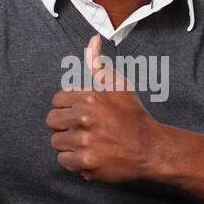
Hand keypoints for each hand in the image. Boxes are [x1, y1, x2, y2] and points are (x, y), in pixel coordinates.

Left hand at [47, 34, 164, 183]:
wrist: (151, 149)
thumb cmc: (133, 116)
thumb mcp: (119, 85)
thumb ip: (99, 64)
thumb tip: (92, 39)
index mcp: (89, 97)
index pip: (57, 100)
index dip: (69, 108)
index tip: (82, 114)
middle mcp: (84, 118)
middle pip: (52, 121)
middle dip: (65, 125)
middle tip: (84, 130)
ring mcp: (84, 142)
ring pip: (56, 142)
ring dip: (70, 144)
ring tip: (89, 143)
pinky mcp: (85, 163)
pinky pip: (63, 161)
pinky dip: (75, 161)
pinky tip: (91, 155)